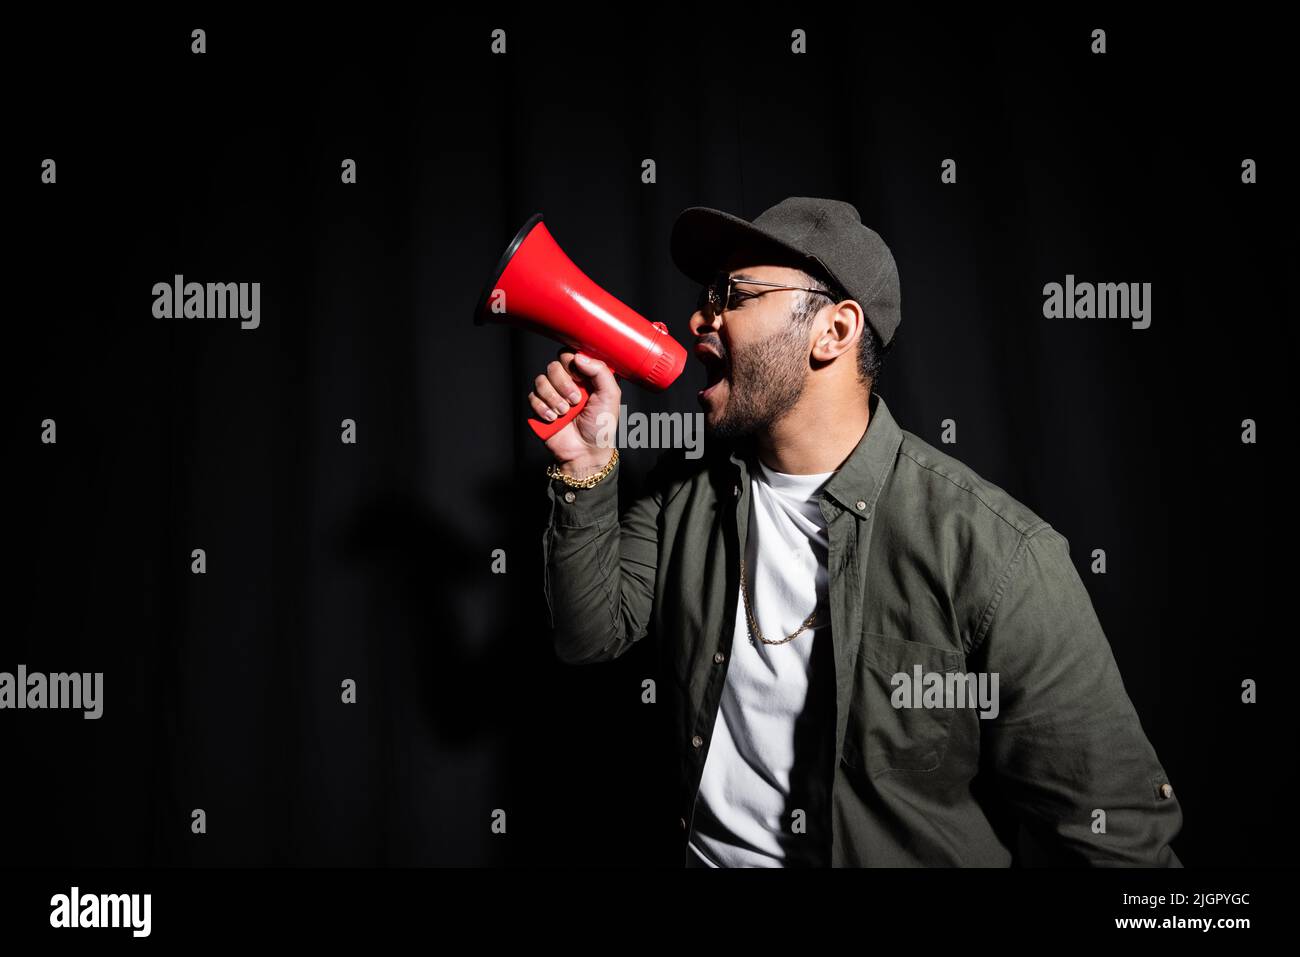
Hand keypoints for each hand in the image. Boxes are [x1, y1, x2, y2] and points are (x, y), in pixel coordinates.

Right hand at [528, 349, 621, 470]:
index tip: (580, 377)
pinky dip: (543, 408)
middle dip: (564, 384)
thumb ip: (600, 371)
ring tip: (565, 413)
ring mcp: (552, 394)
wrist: (586, 452)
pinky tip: (553, 419)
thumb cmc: (602, 425)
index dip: (572, 363)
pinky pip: (532, 397)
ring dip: (554, 398)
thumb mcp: (610, 395)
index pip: (570, 355)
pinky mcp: (540, 407)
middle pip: (553, 366)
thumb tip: (578, 356)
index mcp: (584, 376)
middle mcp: (567, 382)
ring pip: (541, 380)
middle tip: (575, 400)